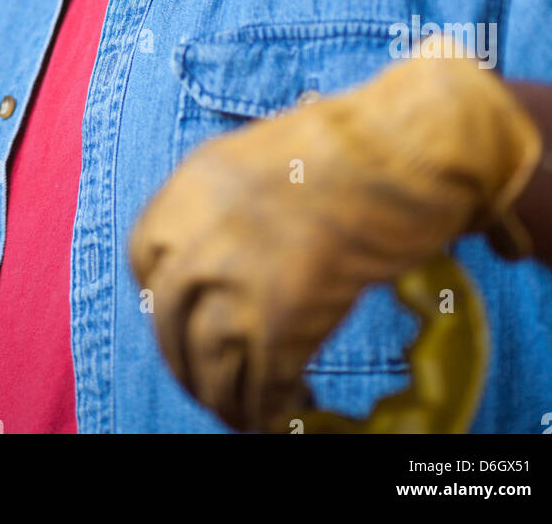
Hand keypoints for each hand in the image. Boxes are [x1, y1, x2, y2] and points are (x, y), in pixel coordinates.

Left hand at [129, 47, 541, 432]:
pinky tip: (292, 409)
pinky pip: (261, 384)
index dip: (165, 297)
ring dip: (227, 397)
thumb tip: (240, 253)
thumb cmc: (358, 142)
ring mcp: (235, 280)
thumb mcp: (266, 157)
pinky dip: (271, 408)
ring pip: (210, 364)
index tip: (187, 318)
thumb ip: (237, 205)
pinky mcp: (279, 321)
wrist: (405, 146)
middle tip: (214, 381)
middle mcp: (199, 234)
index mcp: (191, 186)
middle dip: (190, 361)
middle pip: (172, 321)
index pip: (146, 257)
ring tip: (250, 410)